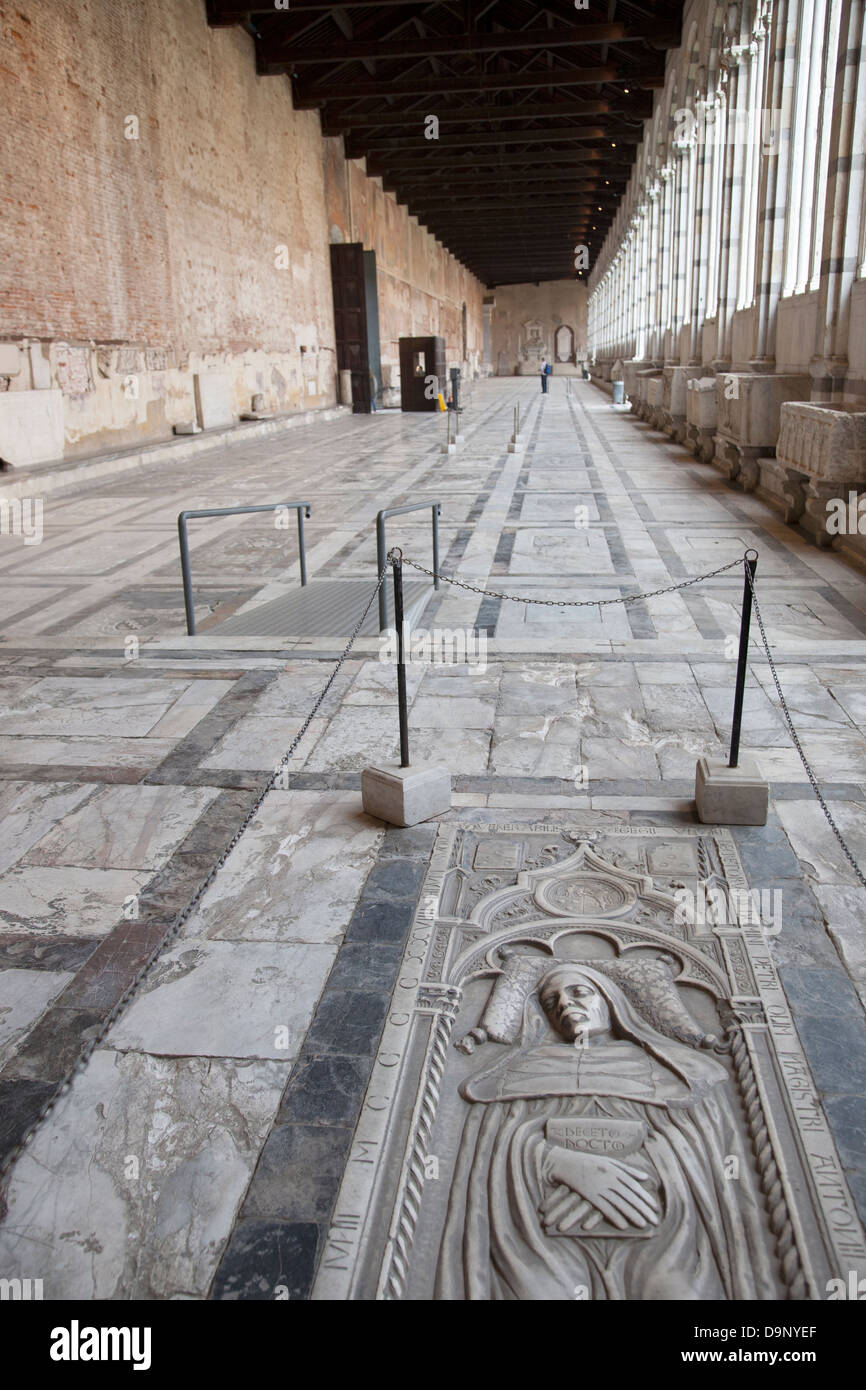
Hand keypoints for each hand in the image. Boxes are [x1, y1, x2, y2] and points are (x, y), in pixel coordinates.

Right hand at [541, 1147, 659, 1232]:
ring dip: (632, 1215)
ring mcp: (600, 1187)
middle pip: (630, 1196)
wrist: (566, 1162)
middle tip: (654, 1221)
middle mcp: (610, 1178)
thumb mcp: (609, 1161)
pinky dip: (614, 1217)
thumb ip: (628, 1169)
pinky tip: (623, 1225)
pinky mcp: (590, 1195)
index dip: (645, 1197)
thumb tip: (645, 1177)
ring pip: (619, 1203)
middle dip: (643, 1209)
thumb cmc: (589, 1161)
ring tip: (643, 1225)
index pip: (634, 1186)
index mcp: (615, 1169)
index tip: (655, 1207)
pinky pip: (604, 1208)